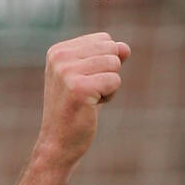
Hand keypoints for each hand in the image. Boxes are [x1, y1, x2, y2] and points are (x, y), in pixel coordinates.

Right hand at [39, 33, 130, 163]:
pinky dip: (109, 97)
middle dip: (109, 74)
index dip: (104, 64)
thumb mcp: (90, 79)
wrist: (58, 144)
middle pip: (111, 50)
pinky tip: (91, 108)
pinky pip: (114, 81)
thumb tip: (126, 47)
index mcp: (59, 51)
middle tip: (89, 94)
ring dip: (109, 87)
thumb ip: (107, 59)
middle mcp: (60, 57)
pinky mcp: (79, 88)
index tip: (86, 84)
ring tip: (89, 101)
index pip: (103, 40)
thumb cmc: (75, 113)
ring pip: (114, 65)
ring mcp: (68, 72)